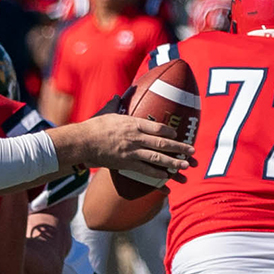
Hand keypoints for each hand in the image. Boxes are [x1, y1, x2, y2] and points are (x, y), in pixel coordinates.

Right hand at [52, 113, 193, 178]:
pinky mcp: (125, 164)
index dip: (170, 131)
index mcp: (132, 123)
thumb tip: (118, 96)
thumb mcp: (107, 112)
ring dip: (173, 162)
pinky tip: (166, 177)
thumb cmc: (93, 126)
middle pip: (162, 142)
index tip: (178, 133)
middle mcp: (135, 137)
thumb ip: (116, 104)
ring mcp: (131, 151)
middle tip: (191, 151)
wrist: (82, 142)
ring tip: (184, 165)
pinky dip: (157, 174)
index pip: (157, 126)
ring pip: (157, 157)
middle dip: (179, 147)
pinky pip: (145, 170)